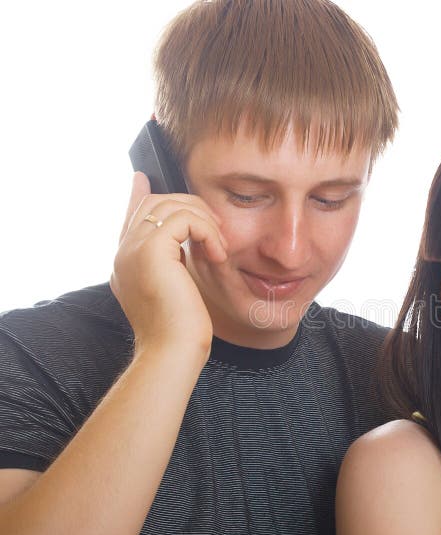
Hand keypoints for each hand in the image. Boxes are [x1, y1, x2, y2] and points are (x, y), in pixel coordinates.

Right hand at [110, 172, 227, 356]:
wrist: (173, 352)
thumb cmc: (180, 332)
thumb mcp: (175, 291)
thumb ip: (171, 264)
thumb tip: (181, 245)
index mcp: (125, 262)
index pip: (130, 217)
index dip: (138, 194)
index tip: (142, 178)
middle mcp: (123, 252)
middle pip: (152, 203)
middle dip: (190, 207)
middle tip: (216, 227)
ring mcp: (133, 250)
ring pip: (170, 205)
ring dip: (204, 221)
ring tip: (219, 248)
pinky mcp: (151, 251)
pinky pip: (184, 218)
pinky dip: (208, 231)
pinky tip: (218, 255)